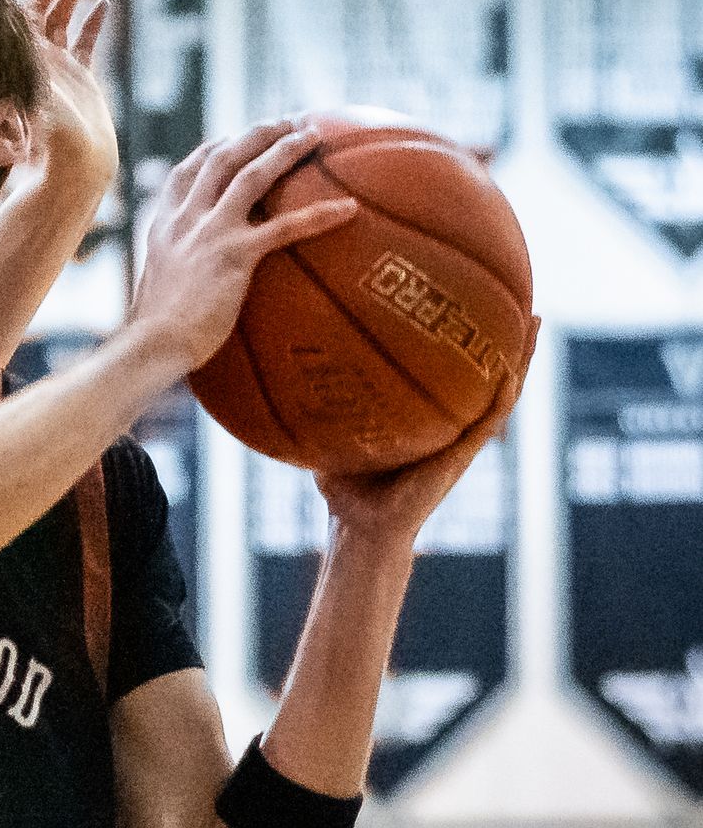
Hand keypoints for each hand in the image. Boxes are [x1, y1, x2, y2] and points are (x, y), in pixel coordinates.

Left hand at [19, 0, 116, 191]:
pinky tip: (103, 5)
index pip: (20, 10)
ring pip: (64, 20)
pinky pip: (86, 44)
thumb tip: (5, 30)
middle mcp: (36, 60)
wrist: (76, 169)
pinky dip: (93, 23)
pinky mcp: (81, 80)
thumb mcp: (33, 96)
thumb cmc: (52, 141)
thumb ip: (22, 65)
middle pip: (42, 8)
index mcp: (21, 58)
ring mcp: (59, 68)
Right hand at [129, 122, 358, 371]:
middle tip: (286, 121)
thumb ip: (174, 272)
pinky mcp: (235, 254)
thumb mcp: (156, 288)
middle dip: (255, 134)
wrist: (153, 343)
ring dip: (285, 150)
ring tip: (313, 135)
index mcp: (165, 224)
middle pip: (223, 158)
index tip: (231, 138)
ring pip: (252, 176)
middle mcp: (186, 219)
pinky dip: (319, 214)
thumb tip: (191, 284)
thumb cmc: (155, 332)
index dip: (211, 149)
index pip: (185, 172)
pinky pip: (285, 227)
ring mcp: (210, 232)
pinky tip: (349, 209)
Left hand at [317, 318, 539, 545]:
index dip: (467, 339)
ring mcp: (460, 439)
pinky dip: (502, 397)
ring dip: (521, 358)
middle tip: (522, 300)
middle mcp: (449, 424)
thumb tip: (291, 360)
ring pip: (501, 391)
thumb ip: (322, 402)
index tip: (476, 299)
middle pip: (487, 372)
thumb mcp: (331, 432)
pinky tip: (511, 371)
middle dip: (506, 337)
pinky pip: (488, 421)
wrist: (361, 528)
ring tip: (535, 322)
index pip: (452, 371)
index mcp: (425, 417)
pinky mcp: (461, 457)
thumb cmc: (344, 487)